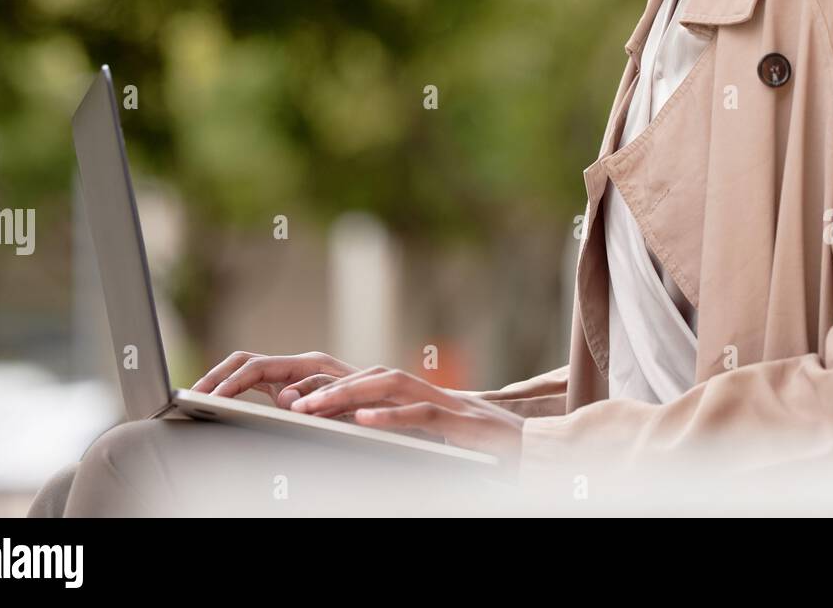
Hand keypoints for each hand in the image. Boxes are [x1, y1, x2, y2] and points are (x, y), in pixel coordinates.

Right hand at [191, 350, 360, 410]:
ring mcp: (296, 374)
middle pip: (245, 362)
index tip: (208, 398)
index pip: (256, 368)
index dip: (229, 382)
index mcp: (310, 365)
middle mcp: (300, 364)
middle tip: (189, 396)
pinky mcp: (295, 387)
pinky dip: (236, 390)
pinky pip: (258, 384)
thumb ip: (316, 396)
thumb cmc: (374, 406)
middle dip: (216, 376)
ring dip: (222, 381)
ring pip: (248, 371)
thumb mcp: (348, 403)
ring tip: (195, 399)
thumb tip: (285, 397)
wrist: (395, 408)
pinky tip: (221, 405)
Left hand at [289, 366, 524, 476]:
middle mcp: (434, 395)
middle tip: (290, 403)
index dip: (337, 386)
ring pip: (392, 386)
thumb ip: (414, 439)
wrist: (542, 455)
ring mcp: (450, 406)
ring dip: (349, 395)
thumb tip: (370, 441)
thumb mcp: (445, 446)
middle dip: (331, 387)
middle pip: (375, 376)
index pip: (375, 382)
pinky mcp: (463, 424)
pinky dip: (391, 416)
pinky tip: (361, 421)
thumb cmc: (495, 455)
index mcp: (427, 400)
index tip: (299, 400)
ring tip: (313, 409)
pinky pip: (422, 414)